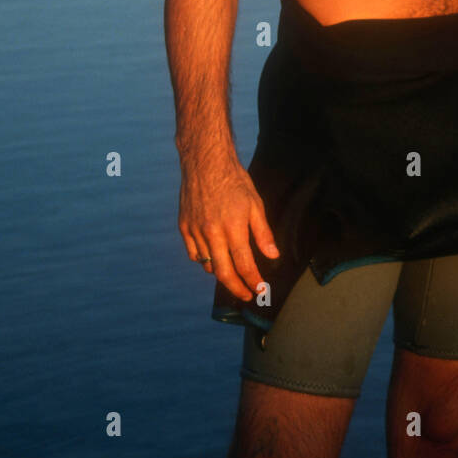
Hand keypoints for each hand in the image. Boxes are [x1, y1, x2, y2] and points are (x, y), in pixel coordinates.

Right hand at [178, 151, 278, 302]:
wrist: (205, 162)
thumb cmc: (234, 181)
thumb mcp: (255, 204)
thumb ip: (263, 233)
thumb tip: (273, 256)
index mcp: (232, 227)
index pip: (244, 264)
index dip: (253, 281)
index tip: (260, 290)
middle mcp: (212, 233)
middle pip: (223, 273)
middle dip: (237, 288)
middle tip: (247, 295)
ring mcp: (195, 230)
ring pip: (207, 264)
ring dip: (221, 273)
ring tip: (233, 273)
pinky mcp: (184, 226)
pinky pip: (194, 253)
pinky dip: (204, 260)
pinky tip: (214, 257)